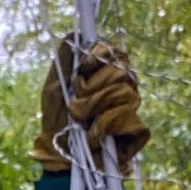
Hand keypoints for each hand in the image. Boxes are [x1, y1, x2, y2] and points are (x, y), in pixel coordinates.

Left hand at [30, 39, 149, 173]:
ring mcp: (131, 108)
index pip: (115, 52)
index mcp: (104, 74)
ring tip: (82, 123)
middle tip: (76, 104)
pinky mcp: (137, 131)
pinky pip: (130, 119)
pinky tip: (94, 136)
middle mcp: (122, 87)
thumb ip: (65, 59)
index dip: (101, 56)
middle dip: (93, 88)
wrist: (61, 157)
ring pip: (124, 94)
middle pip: (120, 72)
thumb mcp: (53, 87)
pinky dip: (106, 128)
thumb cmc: (56, 122)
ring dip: (95, 110)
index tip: (84, 67)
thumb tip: (77, 32)